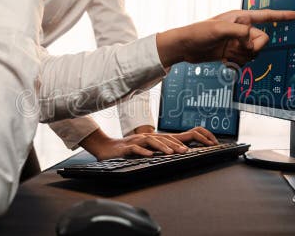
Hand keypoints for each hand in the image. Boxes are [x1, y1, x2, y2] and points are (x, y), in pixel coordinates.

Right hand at [80, 127, 218, 159]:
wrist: (106, 147)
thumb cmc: (126, 150)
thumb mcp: (142, 149)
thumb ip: (154, 150)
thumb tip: (169, 156)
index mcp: (149, 138)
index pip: (166, 139)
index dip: (177, 143)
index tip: (188, 149)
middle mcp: (143, 138)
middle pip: (161, 139)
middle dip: (174, 145)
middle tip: (185, 151)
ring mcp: (134, 142)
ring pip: (150, 141)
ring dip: (161, 147)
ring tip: (170, 153)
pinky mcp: (125, 148)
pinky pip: (135, 149)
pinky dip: (143, 151)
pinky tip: (150, 155)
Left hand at [156, 9, 294, 66]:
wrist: (185, 46)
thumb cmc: (198, 32)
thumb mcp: (219, 29)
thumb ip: (239, 32)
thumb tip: (252, 41)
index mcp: (241, 18)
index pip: (265, 16)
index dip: (281, 16)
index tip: (294, 16)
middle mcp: (241, 29)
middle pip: (262, 40)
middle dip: (252, 47)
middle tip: (236, 48)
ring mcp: (237, 42)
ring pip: (254, 53)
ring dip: (242, 56)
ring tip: (226, 54)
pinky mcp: (232, 53)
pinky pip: (245, 61)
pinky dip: (236, 63)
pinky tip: (224, 60)